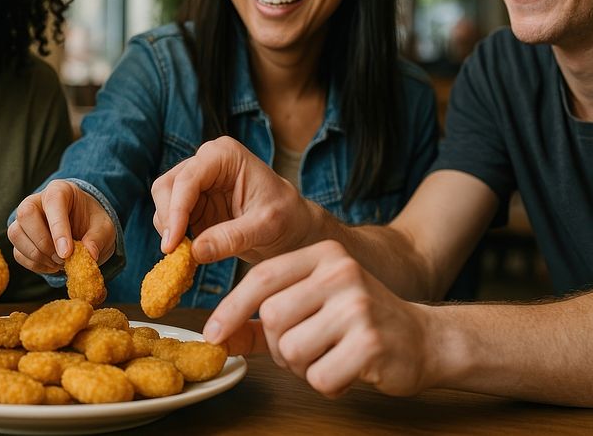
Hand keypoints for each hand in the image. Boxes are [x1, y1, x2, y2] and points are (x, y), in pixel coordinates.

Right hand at [8, 179, 116, 273]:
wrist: (83, 230)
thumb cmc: (91, 222)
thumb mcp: (104, 228)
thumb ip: (98, 238)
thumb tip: (89, 255)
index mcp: (59, 190)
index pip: (53, 202)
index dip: (58, 228)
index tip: (67, 252)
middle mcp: (36, 201)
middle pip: (25, 214)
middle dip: (43, 242)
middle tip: (63, 258)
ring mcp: (24, 220)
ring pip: (16, 234)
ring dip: (38, 255)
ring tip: (59, 263)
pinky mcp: (20, 239)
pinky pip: (18, 253)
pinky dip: (35, 265)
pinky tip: (53, 266)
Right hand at [151, 136, 319, 262]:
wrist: (293, 228)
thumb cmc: (287, 218)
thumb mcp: (265, 228)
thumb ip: (231, 238)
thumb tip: (195, 251)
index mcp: (225, 155)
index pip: (188, 179)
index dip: (175, 211)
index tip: (172, 243)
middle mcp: (206, 162)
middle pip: (166, 186)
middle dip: (168, 219)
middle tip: (174, 252)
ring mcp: (197, 182)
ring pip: (163, 202)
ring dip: (169, 229)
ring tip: (185, 255)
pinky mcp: (192, 203)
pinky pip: (170, 218)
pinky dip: (174, 236)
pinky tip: (188, 253)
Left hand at [203, 240, 438, 397]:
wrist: (426, 340)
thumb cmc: (360, 324)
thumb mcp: (312, 307)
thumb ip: (263, 322)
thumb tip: (219, 337)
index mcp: (323, 255)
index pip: (262, 278)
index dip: (231, 308)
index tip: (212, 335)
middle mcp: (341, 273)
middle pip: (272, 317)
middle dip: (280, 346)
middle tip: (306, 351)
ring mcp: (358, 306)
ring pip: (292, 349)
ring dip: (304, 367)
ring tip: (330, 358)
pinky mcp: (372, 343)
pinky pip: (320, 376)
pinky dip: (329, 384)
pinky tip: (349, 372)